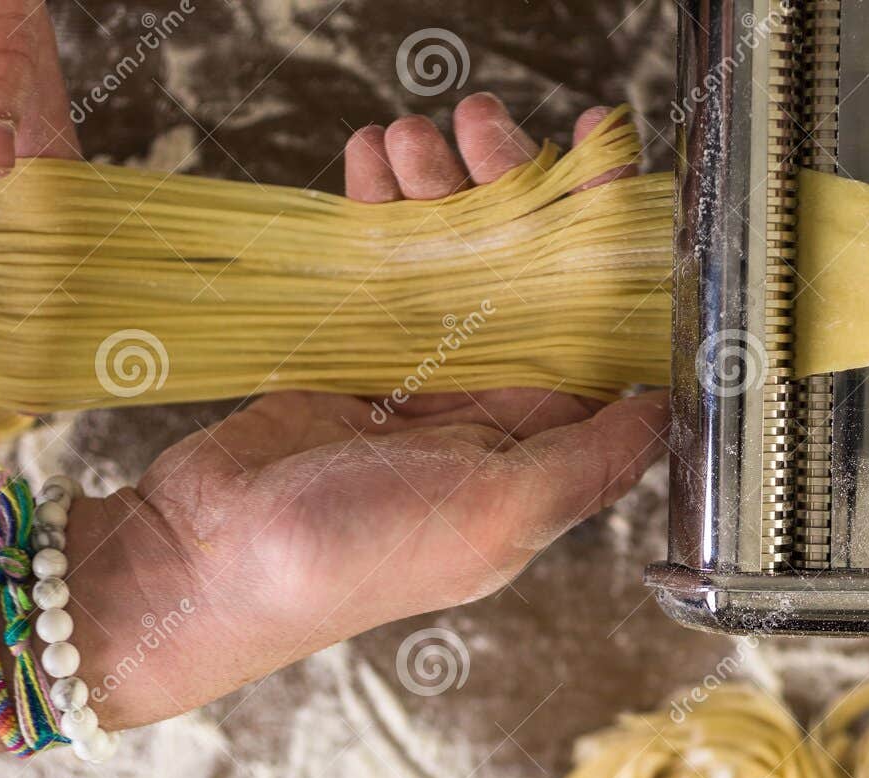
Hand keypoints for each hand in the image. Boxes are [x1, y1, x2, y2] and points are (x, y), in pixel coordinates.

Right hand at [86, 94, 667, 690]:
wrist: (205, 562)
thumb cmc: (351, 561)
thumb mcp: (493, 521)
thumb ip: (585, 464)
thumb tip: (662, 410)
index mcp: (537, 446)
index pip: (595, 330)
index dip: (605, 247)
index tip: (603, 166)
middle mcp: (487, 406)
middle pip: (526, 275)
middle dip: (513, 192)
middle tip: (483, 124)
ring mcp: (418, 374)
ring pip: (452, 258)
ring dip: (440, 187)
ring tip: (411, 135)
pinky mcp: (352, 353)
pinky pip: (382, 264)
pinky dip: (378, 208)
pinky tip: (370, 159)